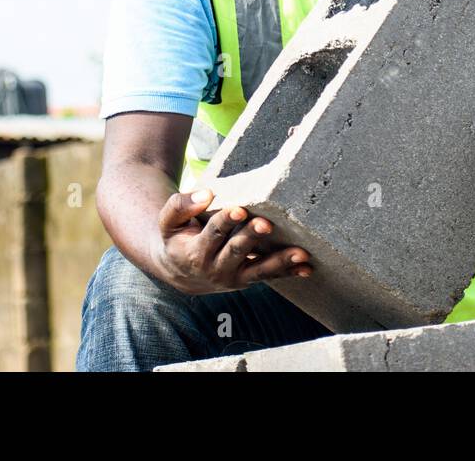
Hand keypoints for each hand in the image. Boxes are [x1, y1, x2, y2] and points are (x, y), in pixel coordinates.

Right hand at [149, 188, 311, 293]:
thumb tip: (207, 194)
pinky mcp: (247, 280)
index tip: (238, 209)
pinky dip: (288, 273)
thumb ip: (180, 205)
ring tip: (300, 253)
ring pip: (259, 270)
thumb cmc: (177, 237)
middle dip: (252, 237)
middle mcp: (216, 268)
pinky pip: (269, 277)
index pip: (212, 234)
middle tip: (267, 223)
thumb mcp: (168, 221)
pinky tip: (307, 268)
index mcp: (195, 252)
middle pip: (237, 251)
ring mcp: (233, 277)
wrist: (179, 271)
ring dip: (280, 261)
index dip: (225, 221)